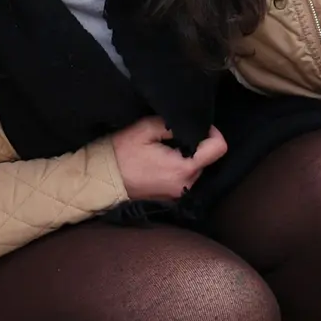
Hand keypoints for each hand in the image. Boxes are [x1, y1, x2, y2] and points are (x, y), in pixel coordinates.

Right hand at [111, 117, 227, 200]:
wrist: (102, 179)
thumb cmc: (121, 153)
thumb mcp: (146, 129)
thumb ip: (173, 124)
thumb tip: (191, 123)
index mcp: (184, 168)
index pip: (219, 148)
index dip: (212, 132)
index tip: (198, 126)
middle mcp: (187, 185)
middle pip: (207, 158)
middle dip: (196, 144)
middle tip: (174, 136)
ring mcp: (180, 193)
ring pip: (196, 167)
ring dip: (187, 156)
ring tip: (165, 148)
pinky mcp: (172, 197)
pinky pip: (185, 177)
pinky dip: (179, 166)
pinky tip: (162, 160)